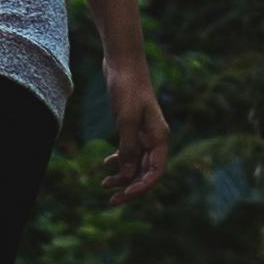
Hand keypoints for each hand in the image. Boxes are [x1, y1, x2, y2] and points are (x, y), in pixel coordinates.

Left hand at [100, 50, 169, 202]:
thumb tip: (127, 174)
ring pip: (136, 164)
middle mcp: (154, 138)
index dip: (142, 187)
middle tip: (111, 201)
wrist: (122, 63)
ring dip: (122, 176)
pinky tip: (106, 164)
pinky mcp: (132, 127)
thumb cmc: (127, 87)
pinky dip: (118, 161)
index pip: (156, 172)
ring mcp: (144, 133)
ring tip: (104, 185)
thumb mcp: (125, 118)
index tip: (125, 195)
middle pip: (145, 172)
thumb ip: (128, 147)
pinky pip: (128, 152)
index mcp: (159, 137)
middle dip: (130, 187)